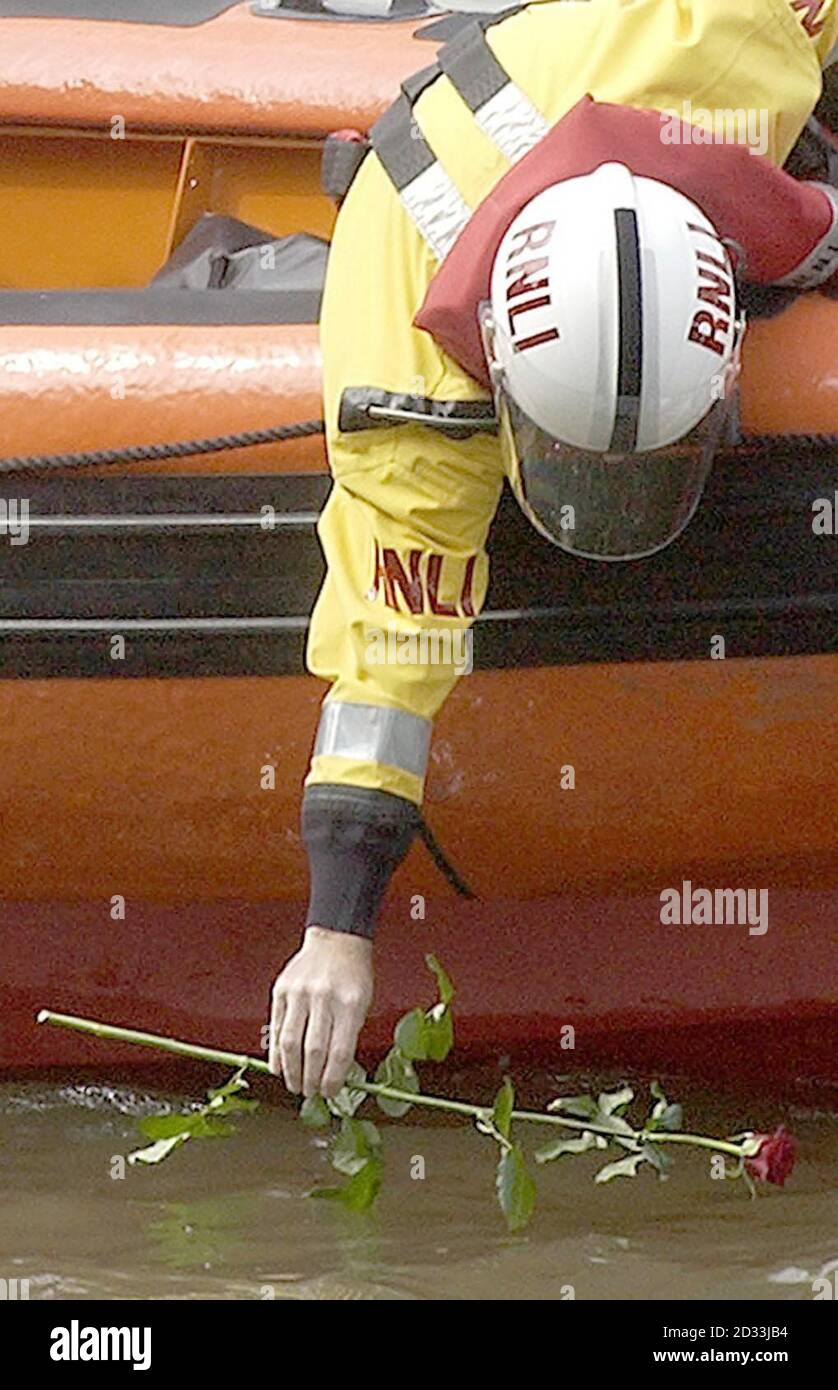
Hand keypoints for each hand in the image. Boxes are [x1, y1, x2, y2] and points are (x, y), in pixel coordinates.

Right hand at [269, 926, 372, 1097]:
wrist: (336, 941)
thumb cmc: (353, 975)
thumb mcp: (363, 1003)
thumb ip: (349, 1036)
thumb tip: (334, 1074)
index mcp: (350, 1003)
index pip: (339, 1052)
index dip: (332, 1079)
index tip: (330, 1092)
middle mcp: (323, 997)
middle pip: (313, 1051)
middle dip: (311, 1079)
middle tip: (310, 1092)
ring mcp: (300, 993)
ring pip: (290, 1042)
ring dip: (291, 1070)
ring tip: (295, 1085)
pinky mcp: (281, 990)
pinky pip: (276, 1027)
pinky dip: (276, 1052)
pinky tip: (279, 1067)